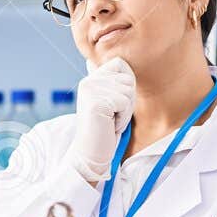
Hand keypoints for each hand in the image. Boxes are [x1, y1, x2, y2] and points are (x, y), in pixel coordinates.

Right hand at [68, 57, 136, 183]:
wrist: (90, 154)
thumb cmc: (104, 130)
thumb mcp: (108, 101)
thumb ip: (110, 82)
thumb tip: (108, 62)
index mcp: (90, 79)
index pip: (120, 64)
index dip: (126, 86)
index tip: (113, 104)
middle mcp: (88, 82)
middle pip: (128, 78)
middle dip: (127, 101)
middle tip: (111, 116)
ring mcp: (91, 91)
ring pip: (128, 91)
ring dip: (126, 111)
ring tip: (110, 121)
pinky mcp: (96, 103)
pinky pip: (125, 103)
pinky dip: (123, 118)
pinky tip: (109, 126)